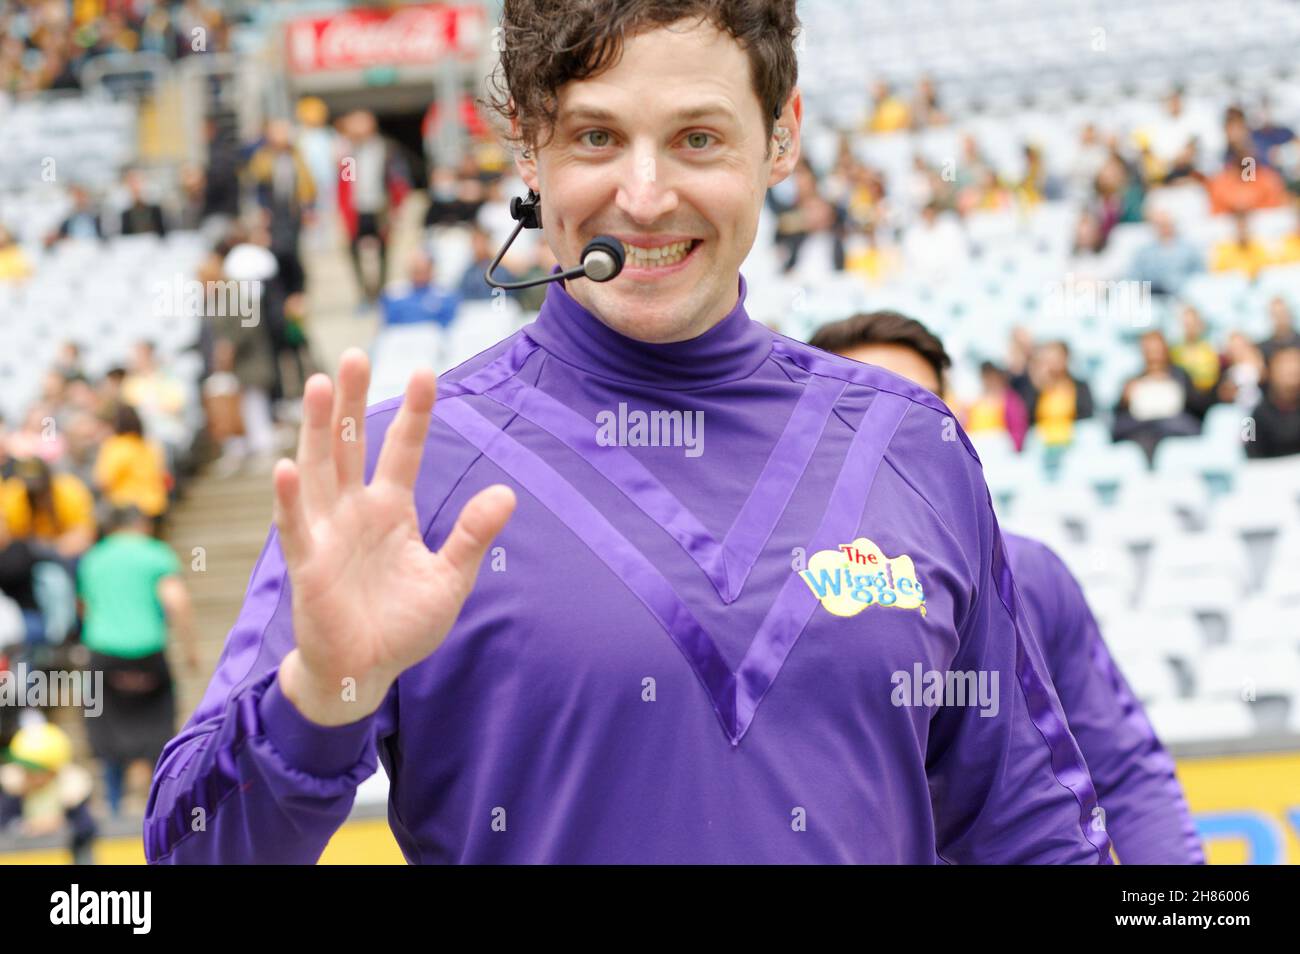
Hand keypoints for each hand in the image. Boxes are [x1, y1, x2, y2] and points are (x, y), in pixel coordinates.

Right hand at [273, 349, 514, 725]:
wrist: (366, 672)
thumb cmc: (402, 625)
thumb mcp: (449, 578)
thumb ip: (471, 535)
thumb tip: (507, 493)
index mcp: (389, 510)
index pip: (402, 451)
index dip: (413, 413)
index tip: (426, 371)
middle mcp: (354, 512)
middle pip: (350, 446)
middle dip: (352, 403)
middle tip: (355, 355)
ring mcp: (327, 534)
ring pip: (319, 471)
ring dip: (319, 430)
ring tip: (322, 385)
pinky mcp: (307, 566)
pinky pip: (296, 528)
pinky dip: (290, 500)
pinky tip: (286, 468)